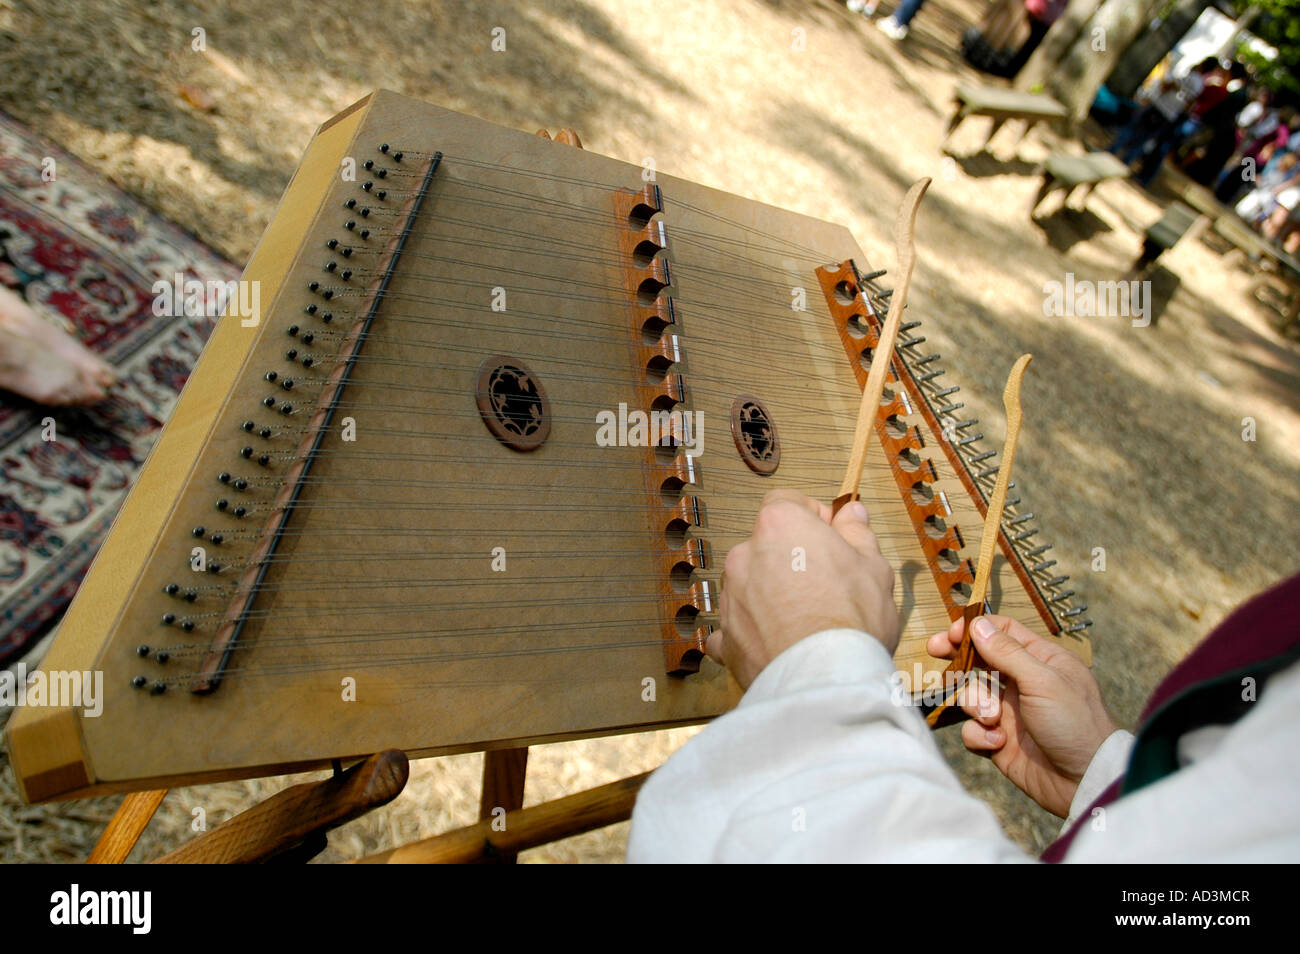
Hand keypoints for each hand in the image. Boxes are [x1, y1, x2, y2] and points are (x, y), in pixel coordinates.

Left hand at [706, 489, 899, 689]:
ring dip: (772, 595)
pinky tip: (775, 644)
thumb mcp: (873, 566)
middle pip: (767, 546)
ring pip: (752, 585)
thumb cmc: (852, 617)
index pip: (787, 502)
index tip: (832, 538)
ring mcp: (731, 597)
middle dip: (791, 559)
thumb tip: (851, 512)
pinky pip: (735, 627)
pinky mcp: (726, 637)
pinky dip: (752, 632)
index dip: (812, 517)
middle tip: (826, 586)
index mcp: (779, 527)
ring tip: (806, 622)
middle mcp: (745, 555)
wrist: (825, 679)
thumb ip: (857, 534)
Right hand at [927, 614, 1117, 817]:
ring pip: (972, 695)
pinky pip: (972, 729)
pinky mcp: (999, 740)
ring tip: (993, 719)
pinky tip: (999, 742)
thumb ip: (1007, 652)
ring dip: (976, 704)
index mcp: (1041, 661)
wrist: (1083, 782)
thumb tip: (978, 624)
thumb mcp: (1043, 681)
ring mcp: (1010, 712)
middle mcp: (1023, 683)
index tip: (951, 634)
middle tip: (935, 650)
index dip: (976, 630)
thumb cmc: (1075, 724)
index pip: (1003, 632)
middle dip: (958, 658)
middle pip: (980, 660)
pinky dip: (980, 734)